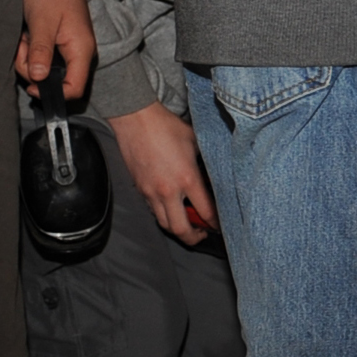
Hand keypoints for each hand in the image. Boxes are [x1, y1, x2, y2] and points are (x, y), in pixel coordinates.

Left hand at [16, 0, 94, 100]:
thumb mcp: (42, 23)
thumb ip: (40, 52)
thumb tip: (38, 79)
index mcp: (81, 50)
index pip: (75, 88)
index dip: (53, 93)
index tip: (31, 85)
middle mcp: (80, 53)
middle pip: (57, 80)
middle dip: (33, 69)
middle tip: (21, 48)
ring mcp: (71, 48)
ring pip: (48, 69)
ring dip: (29, 58)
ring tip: (25, 37)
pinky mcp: (61, 43)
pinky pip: (46, 58)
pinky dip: (32, 51)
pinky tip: (29, 36)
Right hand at [110, 100, 217, 242]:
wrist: (136, 119)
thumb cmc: (166, 127)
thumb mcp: (197, 142)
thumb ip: (207, 162)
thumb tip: (216, 175)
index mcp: (187, 179)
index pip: (206, 212)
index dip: (216, 224)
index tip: (221, 226)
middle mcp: (168, 191)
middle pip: (181, 229)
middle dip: (194, 237)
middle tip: (202, 234)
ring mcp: (151, 192)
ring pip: (164, 223)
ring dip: (177, 228)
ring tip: (188, 224)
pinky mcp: (140, 189)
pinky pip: (153, 210)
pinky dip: (164, 214)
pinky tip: (172, 208)